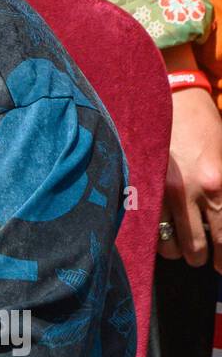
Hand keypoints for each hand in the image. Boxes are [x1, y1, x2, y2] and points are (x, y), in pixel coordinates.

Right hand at [160, 86, 221, 269]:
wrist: (170, 98)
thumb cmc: (205, 127)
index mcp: (219, 184)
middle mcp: (192, 192)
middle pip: (199, 248)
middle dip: (204, 258)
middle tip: (205, 256)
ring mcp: (163, 192)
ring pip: (171, 245)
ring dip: (179, 251)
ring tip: (184, 245)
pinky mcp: (142, 189)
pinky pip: (149, 229)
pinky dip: (158, 237)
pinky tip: (164, 232)